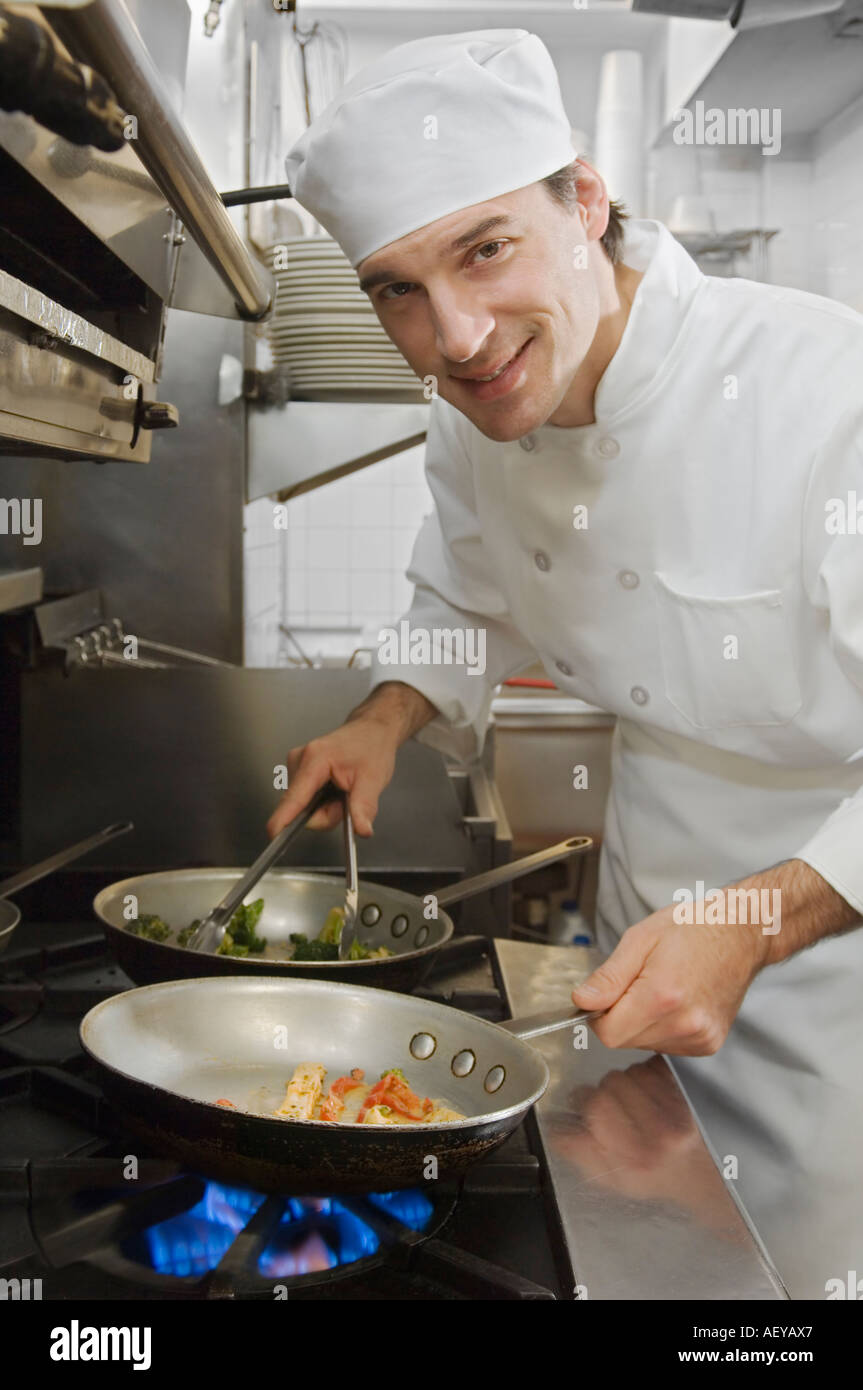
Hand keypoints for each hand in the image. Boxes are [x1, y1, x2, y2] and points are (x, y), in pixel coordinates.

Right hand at [266, 682, 436, 839]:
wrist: (371, 730)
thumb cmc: (372, 748)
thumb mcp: (374, 780)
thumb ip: (363, 807)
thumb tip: (362, 831)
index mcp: (315, 760)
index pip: (295, 797)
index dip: (283, 819)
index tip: (273, 835)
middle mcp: (299, 760)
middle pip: (302, 807)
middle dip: (326, 812)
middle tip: (347, 797)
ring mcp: (296, 763)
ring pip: (304, 805)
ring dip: (325, 806)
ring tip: (343, 788)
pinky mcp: (298, 768)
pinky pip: (305, 798)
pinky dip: (322, 799)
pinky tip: (335, 785)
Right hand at [551, 1060, 738, 1232]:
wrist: (707, 1176)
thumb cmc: (661, 1179)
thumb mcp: (617, 1181)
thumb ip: (583, 1155)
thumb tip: (558, 1129)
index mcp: (636, 1159)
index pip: (594, 1105)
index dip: (585, 1102)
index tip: (586, 1105)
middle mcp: (660, 1135)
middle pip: (612, 1083)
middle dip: (607, 1091)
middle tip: (616, 1106)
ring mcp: (680, 1112)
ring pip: (633, 1072)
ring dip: (630, 1082)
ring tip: (638, 1102)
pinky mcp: (692, 1095)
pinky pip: (656, 1068)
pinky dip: (650, 1075)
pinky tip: (655, 1094)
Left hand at [571, 897, 770, 1055]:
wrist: (740, 934)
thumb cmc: (692, 928)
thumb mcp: (640, 939)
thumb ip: (608, 976)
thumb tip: (582, 1002)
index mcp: (662, 996)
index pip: (608, 1033)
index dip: (599, 1014)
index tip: (607, 994)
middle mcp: (684, 1024)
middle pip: (625, 1040)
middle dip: (621, 1015)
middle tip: (639, 981)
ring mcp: (700, 1037)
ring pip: (645, 1044)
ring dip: (641, 1022)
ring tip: (662, 987)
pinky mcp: (709, 1044)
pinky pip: (668, 1044)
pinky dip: (662, 1027)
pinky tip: (677, 1001)